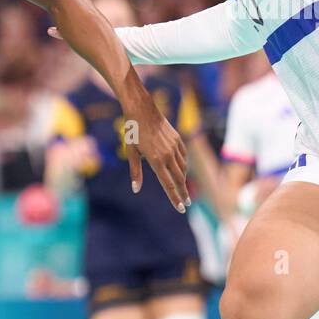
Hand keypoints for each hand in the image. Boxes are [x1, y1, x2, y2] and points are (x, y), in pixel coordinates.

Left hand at [119, 77, 190, 212]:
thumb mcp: (131, 152)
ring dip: (183, 179)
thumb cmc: (133, 131)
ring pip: (183, 167)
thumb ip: (135, 172)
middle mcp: (168, 155)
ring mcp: (175, 147)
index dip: (175, 198)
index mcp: (156, 161)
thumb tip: (136, 189)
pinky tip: (181, 169)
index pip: (168, 185)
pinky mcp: (178, 139)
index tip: (181, 208)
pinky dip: (183, 164)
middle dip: (183, 193)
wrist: (142, 110)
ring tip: (182, 188)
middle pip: (179, 179)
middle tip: (186, 204)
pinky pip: (183, 156)